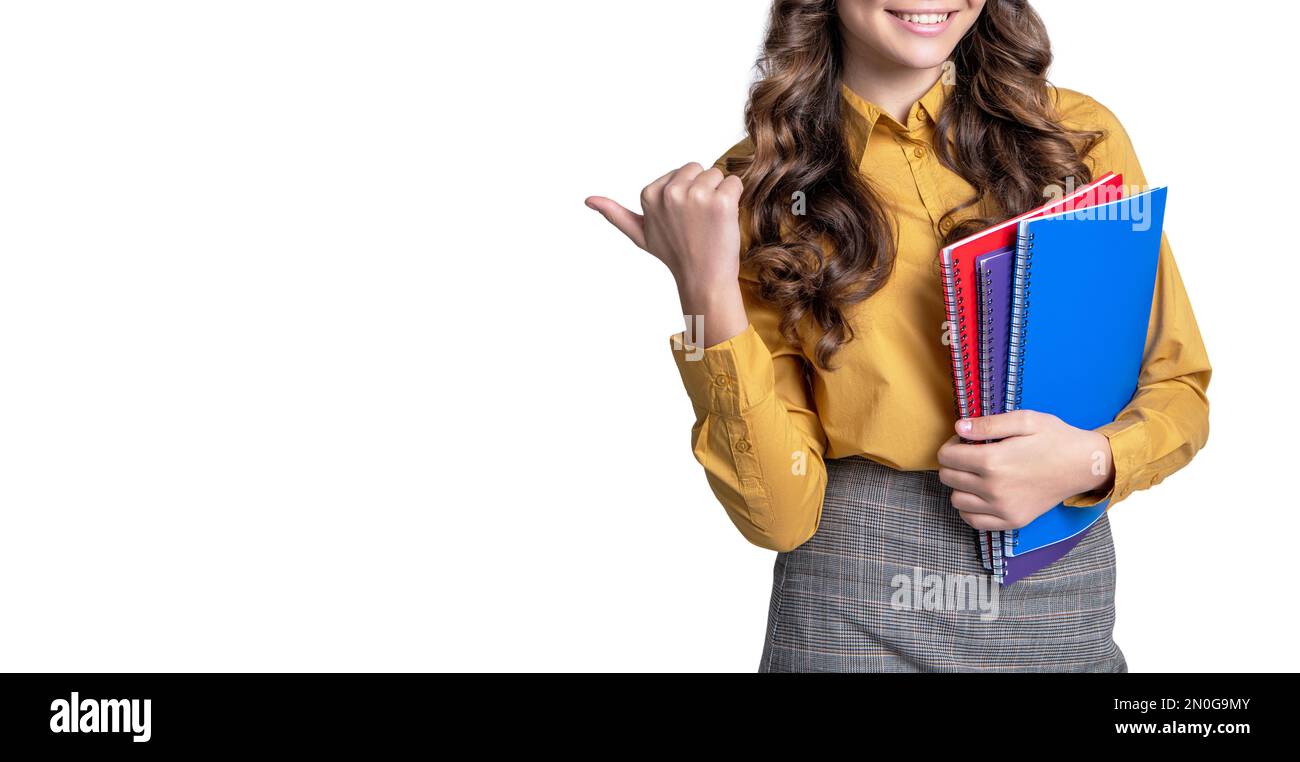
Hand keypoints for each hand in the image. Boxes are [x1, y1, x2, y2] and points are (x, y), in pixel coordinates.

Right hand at [586, 163, 747, 346]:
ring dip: (719, 195)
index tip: (682, 220)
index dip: (686, 194)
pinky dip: (735, 199)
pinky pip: (735, 183)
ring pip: (718, 174)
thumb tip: (588, 200)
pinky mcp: (721, 202)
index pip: (682, 172)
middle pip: (699, 169)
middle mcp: (670, 192)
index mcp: (649, 194)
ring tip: (710, 222)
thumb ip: (615, 214)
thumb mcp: (639, 234)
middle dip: (703, 189)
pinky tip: (724, 221)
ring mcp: (696, 196)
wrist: (703, 279)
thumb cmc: (674, 255)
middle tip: (698, 221)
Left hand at [936, 411, 1114, 530]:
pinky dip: (969, 509)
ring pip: (956, 500)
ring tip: (976, 474)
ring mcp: (1003, 508)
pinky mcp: (1012, 521)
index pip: (946, 457)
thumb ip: (988, 424)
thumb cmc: (1054, 438)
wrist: (1083, 465)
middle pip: (948, 478)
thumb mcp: (1024, 419)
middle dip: (952, 463)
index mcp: (993, 461)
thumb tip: (960, 427)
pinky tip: (980, 495)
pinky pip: (973, 521)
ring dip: (960, 486)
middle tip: (970, 455)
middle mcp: (994, 488)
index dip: (950, 445)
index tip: (964, 441)